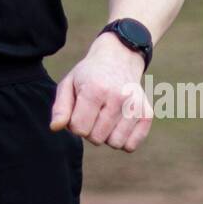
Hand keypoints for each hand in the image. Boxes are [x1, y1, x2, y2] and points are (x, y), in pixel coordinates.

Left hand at [49, 32, 152, 151]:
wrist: (119, 57)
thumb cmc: (89, 74)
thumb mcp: (69, 84)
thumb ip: (60, 107)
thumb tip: (55, 128)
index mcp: (96, 89)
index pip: (79, 128)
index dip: (74, 123)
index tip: (79, 110)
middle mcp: (119, 98)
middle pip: (96, 138)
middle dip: (90, 130)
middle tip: (93, 112)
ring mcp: (135, 106)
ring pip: (114, 143)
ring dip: (106, 135)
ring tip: (105, 116)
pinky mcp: (147, 114)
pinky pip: (131, 146)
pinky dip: (123, 140)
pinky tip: (118, 123)